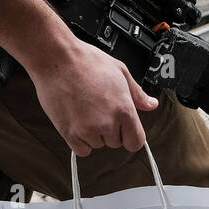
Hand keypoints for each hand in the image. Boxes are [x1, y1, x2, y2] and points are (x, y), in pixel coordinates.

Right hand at [27, 35, 158, 155]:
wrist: (56, 59)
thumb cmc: (86, 61)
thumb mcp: (120, 71)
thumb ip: (137, 94)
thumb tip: (151, 104)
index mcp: (124, 109)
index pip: (136, 142)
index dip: (130, 136)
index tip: (124, 131)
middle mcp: (108, 123)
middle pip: (115, 143)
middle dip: (110, 130)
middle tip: (98, 108)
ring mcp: (88, 130)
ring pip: (98, 144)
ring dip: (93, 133)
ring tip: (84, 109)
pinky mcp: (70, 134)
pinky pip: (81, 150)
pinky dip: (79, 140)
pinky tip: (76, 120)